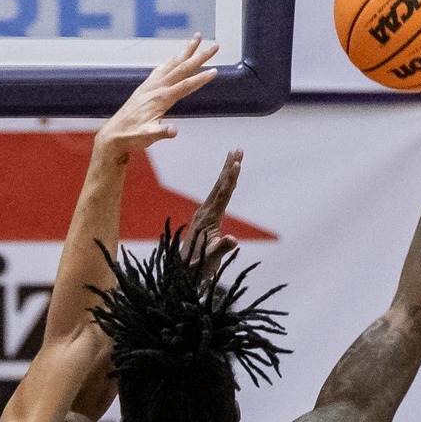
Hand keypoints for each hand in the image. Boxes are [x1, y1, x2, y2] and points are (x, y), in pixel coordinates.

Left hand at [94, 35, 219, 160]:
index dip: (201, 79)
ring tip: (197, 39)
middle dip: (200, 56)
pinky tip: (172, 59)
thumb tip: (174, 131)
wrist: (113, 136)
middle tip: (215, 46)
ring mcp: (150, 86)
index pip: (186, 86)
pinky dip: (170, 62)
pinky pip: (160, 70)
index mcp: (160, 99)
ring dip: (186, 51)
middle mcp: (156, 88)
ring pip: (172, 64)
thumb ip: (161, 133)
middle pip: (183, 69)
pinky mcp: (144, 88)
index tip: (215, 71)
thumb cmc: (131, 137)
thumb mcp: (147, 137)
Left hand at [182, 150, 243, 278]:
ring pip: (218, 189)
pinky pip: (217, 196)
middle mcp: (204, 212)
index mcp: (208, 219)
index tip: (236, 163)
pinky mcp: (205, 218)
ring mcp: (204, 214)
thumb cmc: (197, 267)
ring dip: (226, 173)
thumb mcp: (210, 260)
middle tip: (238, 149)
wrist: (182, 272)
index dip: (230, 179)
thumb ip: (220, 249)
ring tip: (235, 157)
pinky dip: (224, 185)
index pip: (222, 195)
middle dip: (229, 167)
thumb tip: (233, 240)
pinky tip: (228, 180)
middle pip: (219, 186)